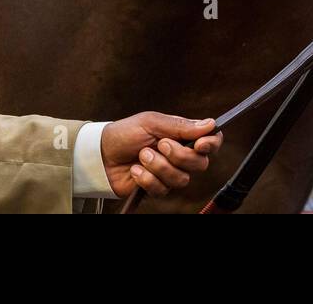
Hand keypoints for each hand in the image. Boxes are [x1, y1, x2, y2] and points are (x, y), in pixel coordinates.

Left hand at [100, 113, 222, 197]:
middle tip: (159, 144)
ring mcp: (170, 173)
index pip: (211, 140)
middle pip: (200, 164)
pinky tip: (135, 170)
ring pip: (181, 179)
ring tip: (142, 156)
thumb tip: (210, 124)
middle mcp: (180, 155)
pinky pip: (162, 189)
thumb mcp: (151, 122)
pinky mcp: (157, 188)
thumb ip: (180, 126)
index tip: (200, 144)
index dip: (211, 144)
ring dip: (158, 166)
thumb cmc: (126, 133)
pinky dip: (146, 178)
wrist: (101, 154)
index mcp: (183, 135)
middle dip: (179, 155)